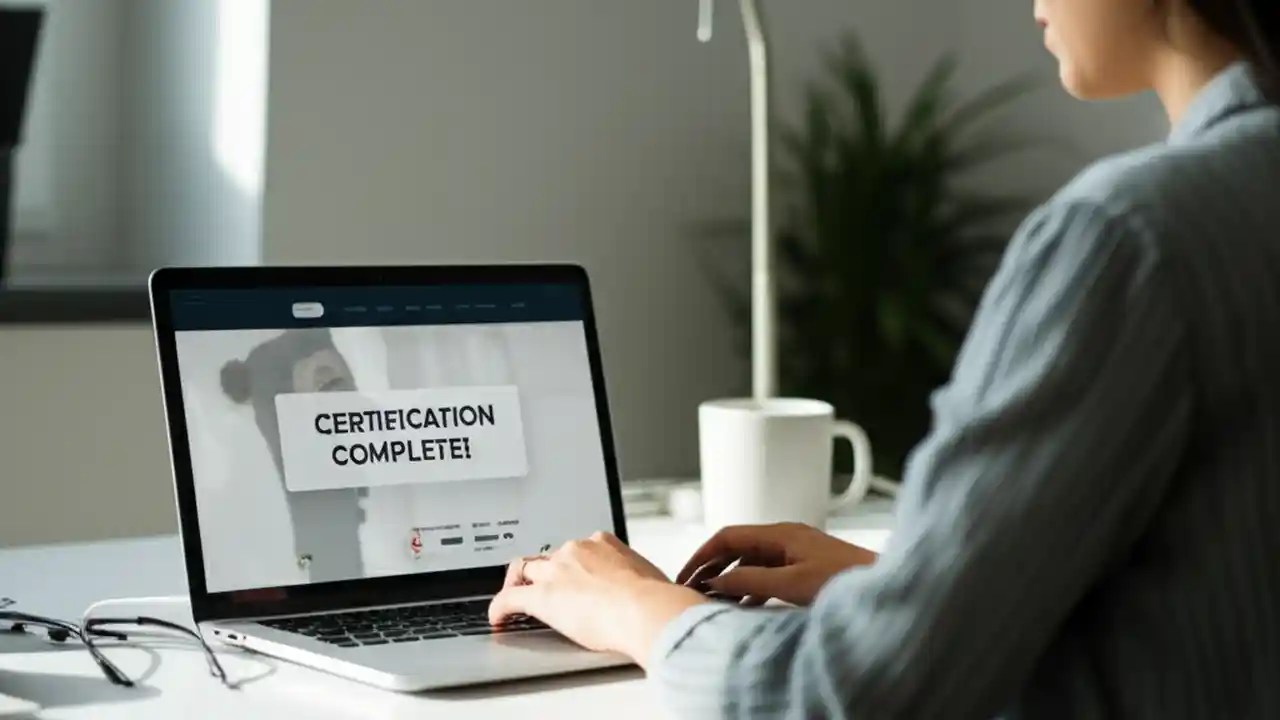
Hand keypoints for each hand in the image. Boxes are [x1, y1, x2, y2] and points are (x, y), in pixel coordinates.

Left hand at [488, 532, 708, 665]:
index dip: (572, 565)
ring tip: (515, 601)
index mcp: (602, 543)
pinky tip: (498, 618)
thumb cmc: (655, 599)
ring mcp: (557, 571)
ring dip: (520, 585)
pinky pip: (509, 598)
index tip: (575, 579)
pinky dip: (500, 607)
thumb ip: (639, 578)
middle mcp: (576, 550)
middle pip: (549, 558)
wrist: (646, 609)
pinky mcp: (542, 596)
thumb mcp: (649, 577)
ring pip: (526, 572)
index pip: (578, 549)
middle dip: (546, 573)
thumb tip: (650, 590)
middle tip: (544, 591)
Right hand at [677, 522, 877, 605]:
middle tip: (692, 590)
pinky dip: (750, 588)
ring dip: (731, 581)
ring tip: (712, 602)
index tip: (684, 575)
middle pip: (737, 549)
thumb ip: (750, 582)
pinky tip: (743, 607)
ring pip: (752, 564)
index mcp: (781, 533)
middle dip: (712, 568)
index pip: (727, 537)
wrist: (887, 585)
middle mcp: (787, 538)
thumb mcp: (791, 583)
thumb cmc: (848, 579)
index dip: (701, 556)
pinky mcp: (807, 569)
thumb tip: (716, 582)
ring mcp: (797, 553)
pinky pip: (768, 575)